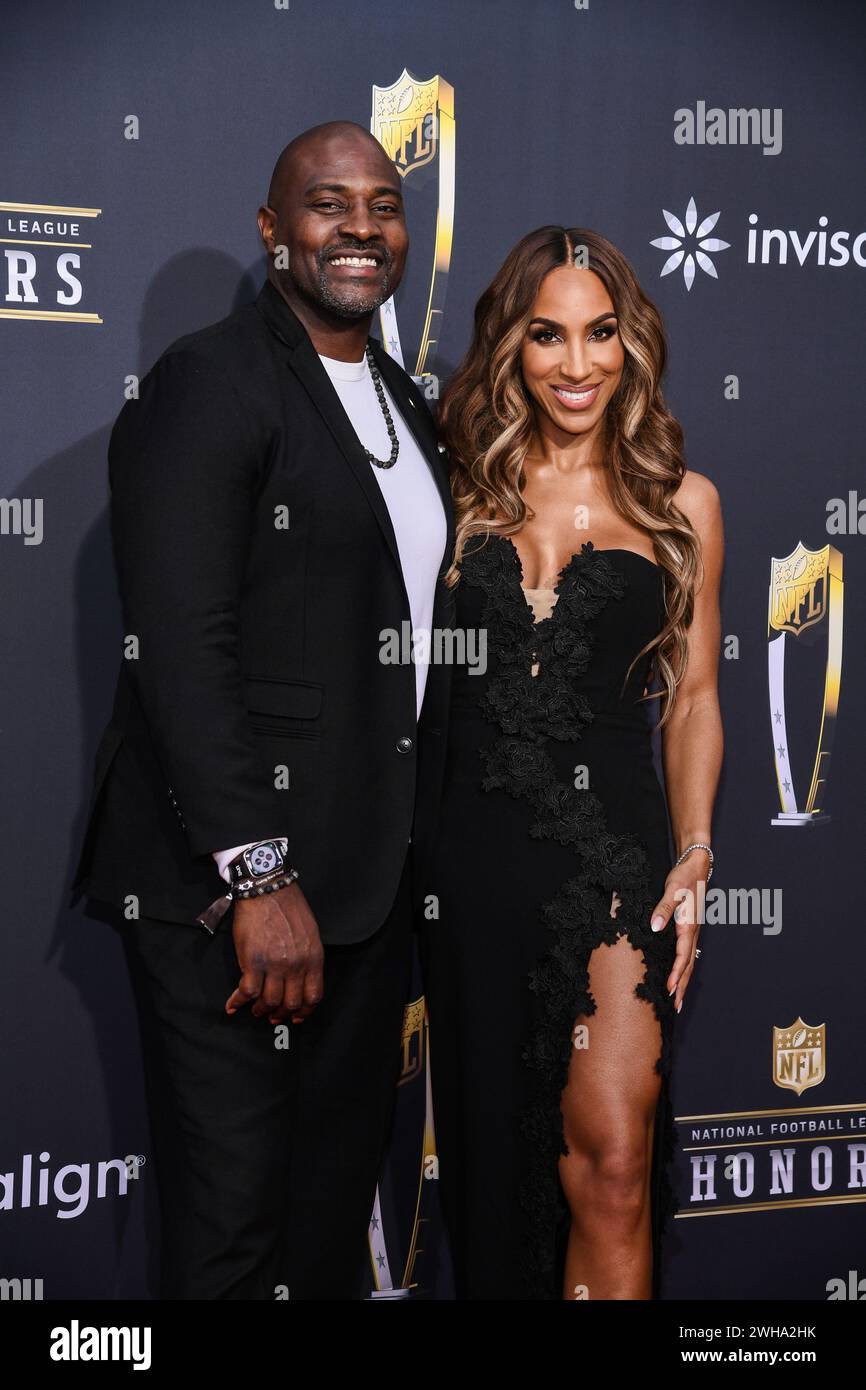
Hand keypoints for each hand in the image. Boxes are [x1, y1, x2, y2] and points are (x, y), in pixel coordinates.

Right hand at [226, 880, 323, 1024]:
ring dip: (261, 1010)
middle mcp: (296, 965)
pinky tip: (233, 1005)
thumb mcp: (310, 932)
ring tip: (256, 1010)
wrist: (267, 888)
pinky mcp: (252, 962)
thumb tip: (301, 977)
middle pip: (290, 1003)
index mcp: (313, 957)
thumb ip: (308, 956)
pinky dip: (238, 1002)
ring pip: (269, 1002)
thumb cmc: (288, 906)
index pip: (313, 996)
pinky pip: (247, 992)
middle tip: (273, 1016)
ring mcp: (274, 965)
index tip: (297, 1016)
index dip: (305, 1011)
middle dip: (281, 1013)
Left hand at [649, 849, 708, 1013]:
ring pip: (689, 962)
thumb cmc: (684, 878)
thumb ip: (664, 908)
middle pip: (688, 966)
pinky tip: (678, 976)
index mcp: (688, 926)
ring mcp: (692, 932)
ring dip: (683, 981)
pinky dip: (683, 969)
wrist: (696, 867)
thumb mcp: (673, 890)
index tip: (669, 990)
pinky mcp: (689, 930)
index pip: (682, 956)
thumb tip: (655, 926)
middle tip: (675, 1007)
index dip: (675, 974)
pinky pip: (687, 955)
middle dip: (681, 987)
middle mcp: (692, 933)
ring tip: (677, 1000)